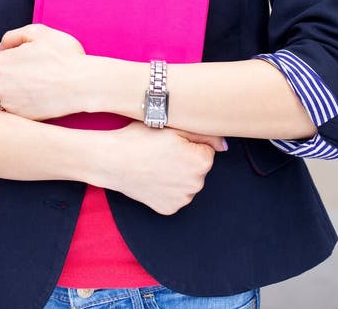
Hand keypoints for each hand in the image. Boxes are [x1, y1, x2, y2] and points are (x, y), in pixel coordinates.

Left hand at [0, 24, 85, 119]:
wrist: (82, 84)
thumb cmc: (63, 56)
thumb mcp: (38, 31)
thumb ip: (13, 36)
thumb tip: (2, 47)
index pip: (3, 57)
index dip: (21, 54)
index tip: (36, 57)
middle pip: (5, 76)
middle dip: (19, 72)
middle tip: (42, 69)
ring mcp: (9, 104)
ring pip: (13, 92)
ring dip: (24, 87)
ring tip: (45, 82)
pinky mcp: (22, 118)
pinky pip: (22, 106)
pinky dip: (31, 101)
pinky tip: (45, 94)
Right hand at [99, 121, 224, 215]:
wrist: (113, 160)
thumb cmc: (141, 139)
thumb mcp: (173, 127)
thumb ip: (204, 134)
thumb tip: (224, 146)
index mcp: (201, 162)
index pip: (206, 150)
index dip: (188, 143)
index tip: (171, 142)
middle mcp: (197, 184)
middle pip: (198, 168)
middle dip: (185, 160)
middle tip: (162, 151)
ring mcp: (183, 200)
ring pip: (187, 182)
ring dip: (177, 175)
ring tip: (155, 164)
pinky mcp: (169, 209)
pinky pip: (175, 196)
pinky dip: (167, 188)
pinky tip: (153, 178)